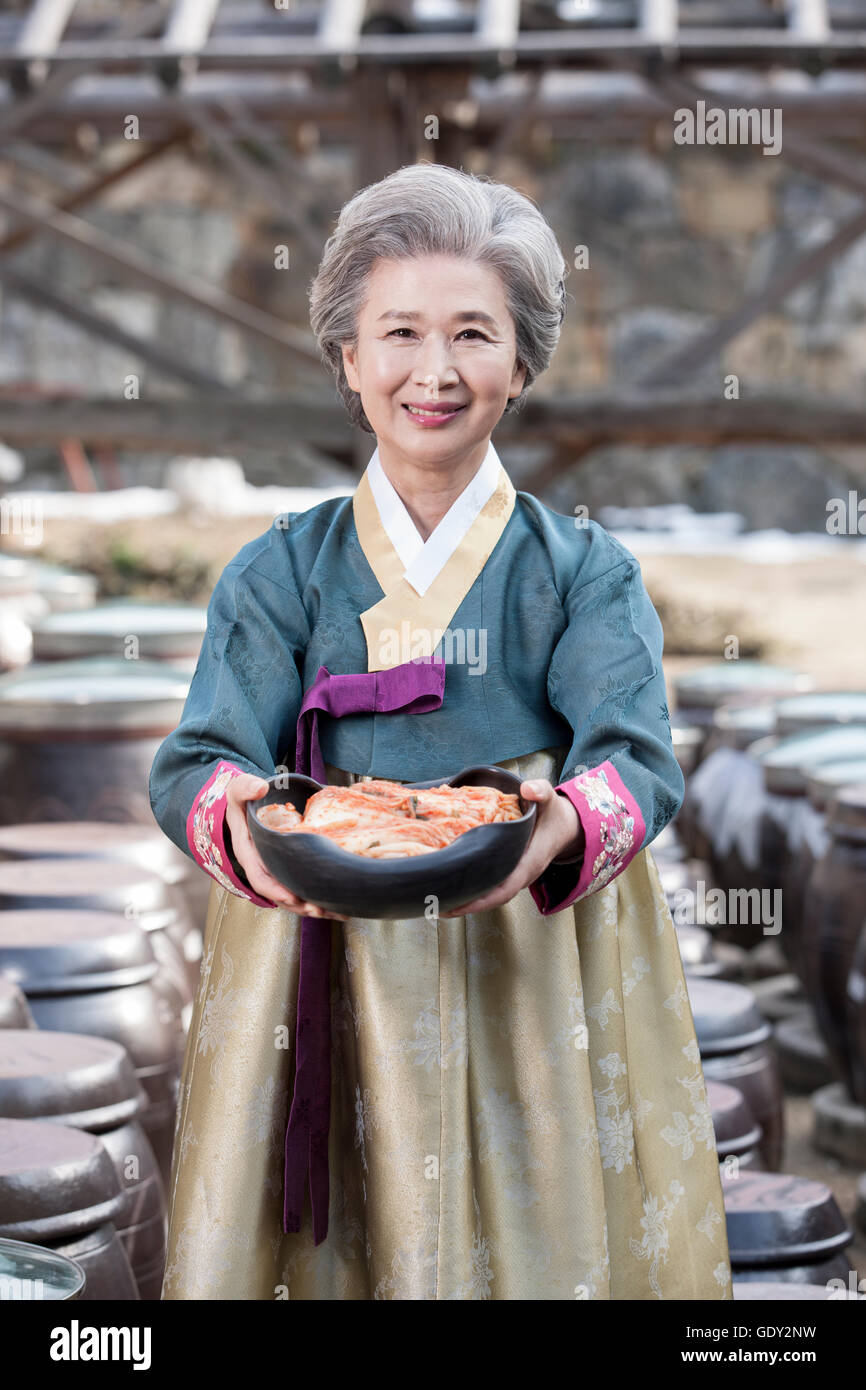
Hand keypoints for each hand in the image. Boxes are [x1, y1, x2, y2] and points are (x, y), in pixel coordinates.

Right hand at [224, 774, 349, 919]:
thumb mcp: (239, 790)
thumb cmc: (244, 800)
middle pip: (279, 893)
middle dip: (299, 904)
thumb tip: (260, 787)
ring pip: (293, 895)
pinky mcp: (287, 869)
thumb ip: (245, 787)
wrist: (248, 804)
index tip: (292, 897)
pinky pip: (302, 888)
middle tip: (320, 909)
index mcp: (249, 852)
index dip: (275, 889)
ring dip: (312, 907)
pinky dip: (319, 898)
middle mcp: (261, 866)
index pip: (260, 877)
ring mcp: (275, 869)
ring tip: (335, 912)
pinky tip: (340, 905)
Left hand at [439, 779, 583, 917]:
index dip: (482, 900)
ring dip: (466, 901)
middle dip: (466, 906)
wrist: (565, 825)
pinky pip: (490, 886)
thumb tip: (527, 788)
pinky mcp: (509, 872)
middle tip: (436, 907)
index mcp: (531, 862)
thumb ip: (540, 792)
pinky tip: (452, 889)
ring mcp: (515, 875)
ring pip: (490, 895)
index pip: (506, 888)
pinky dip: (471, 891)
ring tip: (437, 903)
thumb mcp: (550, 798)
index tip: (459, 905)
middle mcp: (522, 874)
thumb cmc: (553, 814)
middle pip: (493, 898)